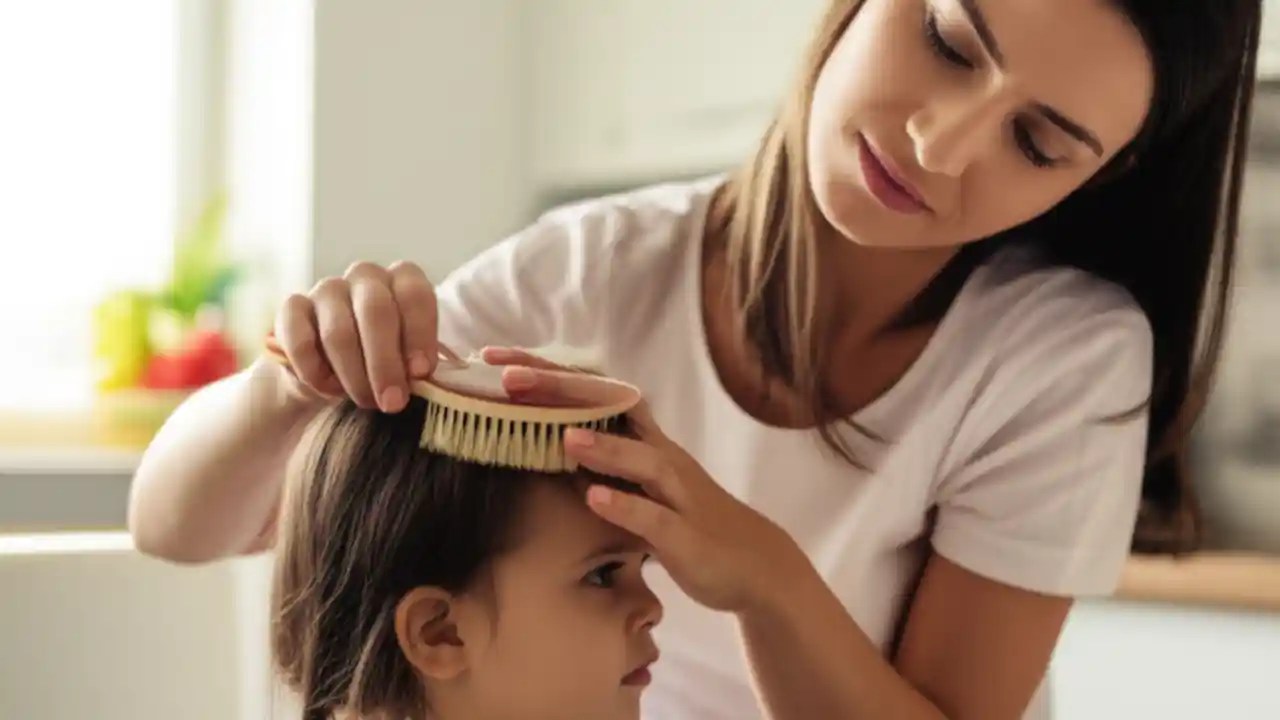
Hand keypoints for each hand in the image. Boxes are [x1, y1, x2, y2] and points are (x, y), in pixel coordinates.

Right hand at [271, 261, 458, 412]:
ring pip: (338, 331)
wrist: (334, 374)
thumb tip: (419, 378)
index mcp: (403, 281)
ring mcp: (327, 289)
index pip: (415, 293)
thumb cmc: (385, 363)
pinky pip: (299, 340)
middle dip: (385, 363)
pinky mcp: (291, 310)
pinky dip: (314, 371)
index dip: (419, 333)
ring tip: (365, 401)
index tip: (420, 373)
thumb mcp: (409, 362)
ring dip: (353, 376)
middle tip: (393, 402)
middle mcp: (366, 277)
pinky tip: (328, 389)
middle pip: (375, 310)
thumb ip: (417, 364)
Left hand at [483, 347, 806, 614]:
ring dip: (603, 447)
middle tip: (509, 376)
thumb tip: (542, 443)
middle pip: (614, 409)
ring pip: (643, 460)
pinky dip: (626, 506)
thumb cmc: (686, 521)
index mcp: (645, 440)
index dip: (547, 372)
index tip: (494, 356)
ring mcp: (678, 493)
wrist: (755, 565)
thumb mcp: (637, 486)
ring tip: (561, 435)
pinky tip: (596, 499)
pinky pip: (655, 517)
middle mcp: (662, 456)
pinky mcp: (687, 535)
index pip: (593, 393)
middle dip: (563, 391)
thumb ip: (598, 464)